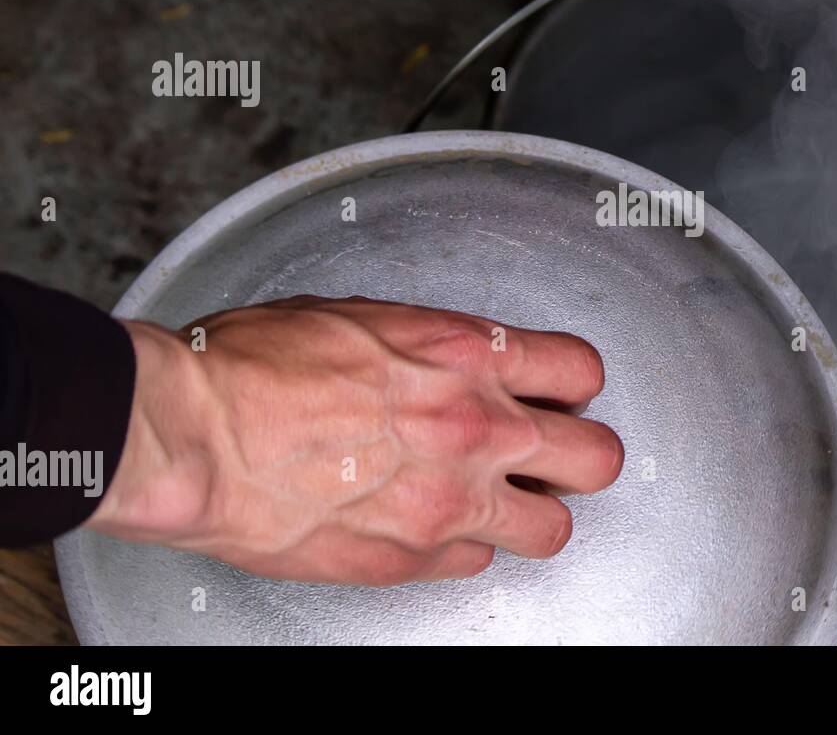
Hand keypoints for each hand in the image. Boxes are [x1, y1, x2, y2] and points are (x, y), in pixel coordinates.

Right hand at [90, 296, 622, 585]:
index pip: (580, 370)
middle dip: (581, 455)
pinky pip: (476, 562)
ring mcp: (452, 500)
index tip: (560, 392)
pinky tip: (433, 525)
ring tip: (501, 501)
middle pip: (597, 457)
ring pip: (554, 528)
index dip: (574, 385)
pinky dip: (463, 546)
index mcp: (467, 355)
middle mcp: (478, 428)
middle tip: (554, 454)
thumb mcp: (360, 318)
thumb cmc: (253, 367)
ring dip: (534, 513)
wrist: (195, 436)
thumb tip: (454, 358)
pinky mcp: (413, 559)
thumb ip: (431, 345)